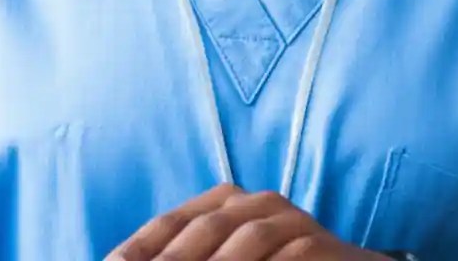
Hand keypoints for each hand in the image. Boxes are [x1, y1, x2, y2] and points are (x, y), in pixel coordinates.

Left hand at [106, 183, 388, 260]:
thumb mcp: (228, 260)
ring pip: (243, 241)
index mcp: (223, 203)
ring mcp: (290, 221)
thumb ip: (190, 257)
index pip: (168, 224)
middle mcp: (255, 203)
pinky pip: (286, 258)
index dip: (137, 250)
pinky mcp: (320, 244)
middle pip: (201, 232)